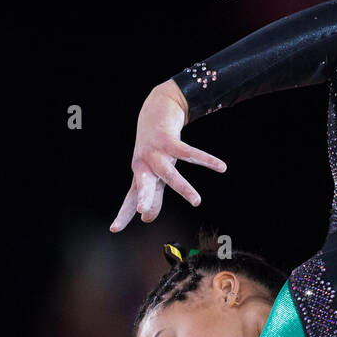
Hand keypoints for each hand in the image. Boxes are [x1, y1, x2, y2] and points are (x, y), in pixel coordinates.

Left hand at [110, 79, 226, 231]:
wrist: (157, 108)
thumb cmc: (155, 146)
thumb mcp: (153, 172)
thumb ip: (152, 195)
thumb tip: (146, 218)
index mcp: (140, 175)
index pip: (130, 198)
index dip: (123, 214)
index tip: (114, 229)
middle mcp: (144, 165)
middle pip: (143, 184)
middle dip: (144, 196)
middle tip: (141, 210)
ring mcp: (156, 152)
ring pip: (170, 173)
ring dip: (184, 188)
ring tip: (197, 202)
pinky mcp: (169, 140)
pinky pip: (190, 153)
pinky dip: (206, 160)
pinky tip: (221, 167)